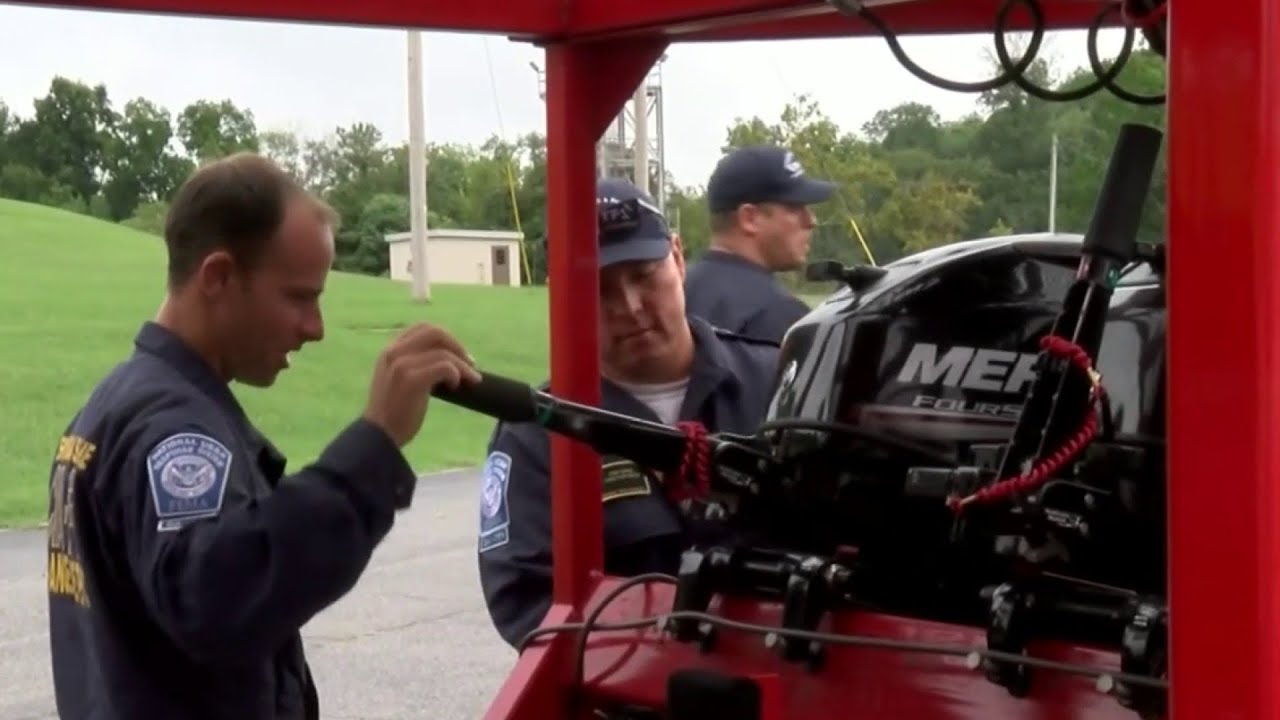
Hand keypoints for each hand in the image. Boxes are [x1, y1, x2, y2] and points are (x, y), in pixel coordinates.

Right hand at [363, 323, 481, 446]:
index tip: (458, 354)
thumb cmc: (392, 413)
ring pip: (443, 352)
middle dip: (458, 346)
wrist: (378, 436)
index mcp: (390, 350)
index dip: (446, 338)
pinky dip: (457, 374)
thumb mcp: (397, 379)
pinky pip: (444, 367)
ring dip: (463, 365)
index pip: (423, 328)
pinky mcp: (411, 380)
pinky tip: (456, 385)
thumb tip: (448, 359)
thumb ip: (413, 364)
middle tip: (471, 364)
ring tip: (471, 379)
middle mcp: (393, 352)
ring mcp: (401, 364)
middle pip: (435, 332)